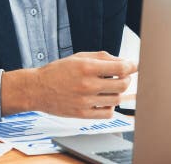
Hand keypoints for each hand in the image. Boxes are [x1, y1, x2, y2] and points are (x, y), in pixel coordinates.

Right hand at [6, 51, 135, 118]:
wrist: (38, 89)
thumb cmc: (58, 71)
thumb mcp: (79, 57)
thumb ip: (102, 57)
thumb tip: (123, 61)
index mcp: (86, 67)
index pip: (120, 68)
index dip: (131, 66)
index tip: (132, 65)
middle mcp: (87, 84)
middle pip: (122, 84)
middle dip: (126, 79)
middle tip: (123, 76)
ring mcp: (86, 101)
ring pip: (117, 99)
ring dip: (118, 92)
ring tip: (110, 87)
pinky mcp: (83, 114)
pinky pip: (108, 113)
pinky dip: (110, 106)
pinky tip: (103, 99)